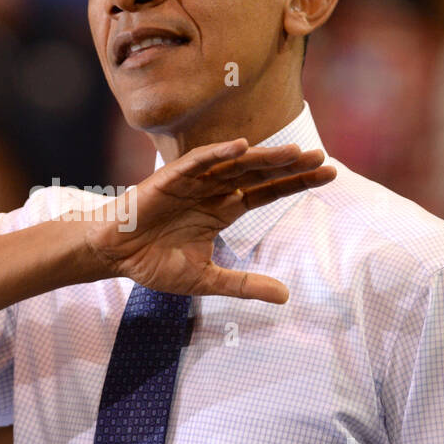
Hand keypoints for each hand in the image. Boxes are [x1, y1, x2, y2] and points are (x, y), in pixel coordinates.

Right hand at [81, 138, 335, 301]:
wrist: (115, 256)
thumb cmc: (155, 263)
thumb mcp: (207, 280)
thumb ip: (244, 284)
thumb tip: (285, 296)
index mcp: (222, 210)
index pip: (267, 192)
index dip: (296, 183)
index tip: (329, 173)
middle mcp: (213, 191)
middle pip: (258, 174)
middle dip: (290, 166)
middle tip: (323, 156)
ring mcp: (193, 182)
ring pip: (234, 164)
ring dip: (263, 157)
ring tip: (294, 152)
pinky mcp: (170, 179)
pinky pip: (197, 162)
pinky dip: (218, 153)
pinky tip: (242, 146)